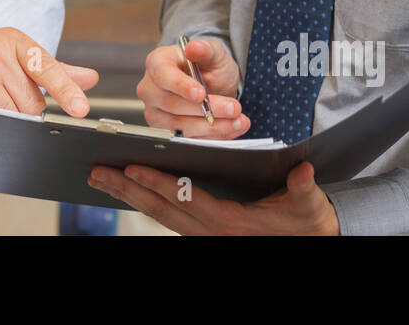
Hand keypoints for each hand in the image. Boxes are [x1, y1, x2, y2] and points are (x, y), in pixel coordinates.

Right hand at [0, 27, 97, 125]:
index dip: (66, 89)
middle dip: (21, 109)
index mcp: (12, 40)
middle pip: (31, 104)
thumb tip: (89, 79)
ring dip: (2, 119)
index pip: (46, 66)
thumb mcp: (10, 55)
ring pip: (12, 117)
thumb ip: (51, 69)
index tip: (80, 108)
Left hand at [87, 160, 339, 235]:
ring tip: (102, 179)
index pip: (187, 200)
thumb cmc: (307, 222)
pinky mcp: (204, 234)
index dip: (158, 183)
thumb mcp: (307, 205)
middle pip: (161, 211)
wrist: (312, 242)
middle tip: (96, 173)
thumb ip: (303, 188)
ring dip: (129, 197)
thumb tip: (303, 170)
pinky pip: (168, 218)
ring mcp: (205, 236)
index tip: (132, 167)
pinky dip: (147, 203)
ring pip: (160, 217)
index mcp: (231, 224)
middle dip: (127, 191)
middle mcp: (212, 234)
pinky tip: (130, 191)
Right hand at [137, 38, 246, 137]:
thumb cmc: (207, 66)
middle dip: (206, 109)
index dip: (181, 86)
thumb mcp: (213, 53)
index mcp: (157, 63)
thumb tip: (194, 48)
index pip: (163, 75)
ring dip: (212, 127)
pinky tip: (231, 128)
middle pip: (172, 104)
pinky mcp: (166, 132)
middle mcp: (151, 89)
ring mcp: (156, 112)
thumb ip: (205, 49)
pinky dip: (212, 137)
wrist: (212, 85)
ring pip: (180, 126)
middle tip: (234, 108)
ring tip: (238, 120)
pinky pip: (188, 140)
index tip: (201, 94)